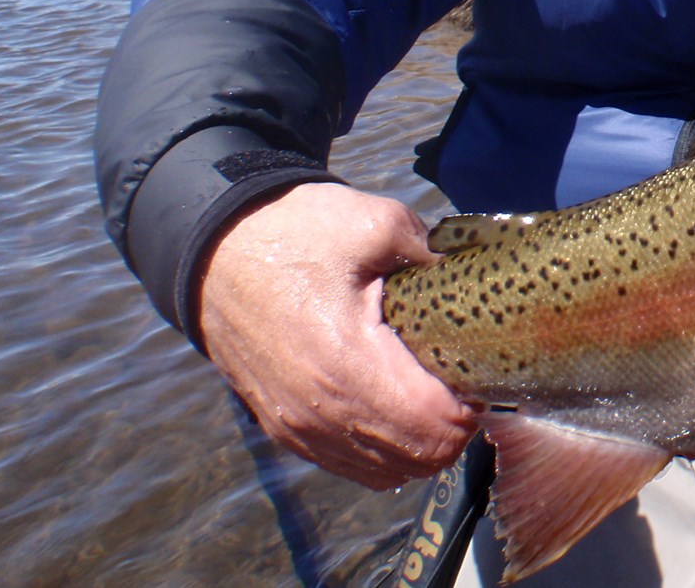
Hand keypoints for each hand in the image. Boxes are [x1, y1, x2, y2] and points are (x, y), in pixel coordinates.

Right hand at [197, 183, 477, 487]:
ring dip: (421, 441)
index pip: (438, 427)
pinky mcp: (287, 432)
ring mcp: (300, 430)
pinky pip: (353, 466)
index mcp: (348, 363)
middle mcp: (322, 413)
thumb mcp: (376, 223)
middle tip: (457, 375)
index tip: (474, 365)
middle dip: (455, 424)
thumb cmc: (297, 233)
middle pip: (422, 458)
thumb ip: (436, 254)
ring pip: (390, 472)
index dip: (472, 401)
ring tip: (427, 388)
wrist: (218, 252)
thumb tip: (477, 276)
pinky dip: (385, 448)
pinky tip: (393, 402)